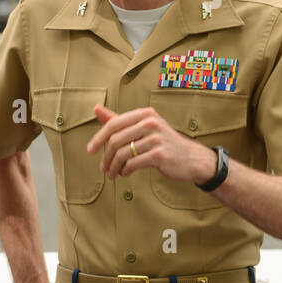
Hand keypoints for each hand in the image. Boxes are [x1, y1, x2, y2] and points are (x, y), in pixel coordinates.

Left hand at [86, 105, 217, 182]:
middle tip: (103, 168)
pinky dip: (125, 170)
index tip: (90, 150)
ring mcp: (156, 138)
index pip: (113, 124)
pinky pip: (132, 163)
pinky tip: (125, 173)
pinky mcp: (160, 155)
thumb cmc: (162, 142)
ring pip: (122, 154)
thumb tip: (96, 109)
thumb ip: (119, 119)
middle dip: (106, 157)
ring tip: (112, 173)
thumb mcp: (142, 127)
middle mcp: (151, 122)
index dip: (98, 138)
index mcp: (144, 114)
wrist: (192, 158)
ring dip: (113, 167)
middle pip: (115, 141)